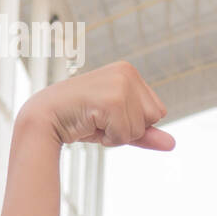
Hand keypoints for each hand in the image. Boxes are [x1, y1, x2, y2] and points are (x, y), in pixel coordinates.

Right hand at [22, 60, 174, 150]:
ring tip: (93, 120)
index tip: (108, 115)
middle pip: (154, 118)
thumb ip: (145, 132)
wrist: (44, 119)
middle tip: (100, 119)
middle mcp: (127, 72)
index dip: (134, 123)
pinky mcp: (112, 100)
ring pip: (140, 129)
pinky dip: (109, 139)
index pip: (158, 111)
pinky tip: (89, 124)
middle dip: (129, 129)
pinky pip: (126, 135)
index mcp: (129, 72)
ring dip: (117, 135)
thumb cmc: (80, 120)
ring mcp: (120, 85)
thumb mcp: (117, 124)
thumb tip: (172, 144)